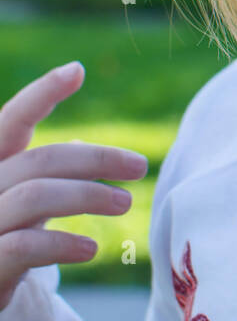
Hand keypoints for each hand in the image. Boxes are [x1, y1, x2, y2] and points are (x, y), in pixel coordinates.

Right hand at [0, 62, 147, 310]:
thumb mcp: (19, 210)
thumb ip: (41, 179)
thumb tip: (83, 147)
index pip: (9, 122)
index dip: (39, 94)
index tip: (76, 71)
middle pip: (40, 159)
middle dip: (95, 158)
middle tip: (140, 166)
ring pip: (35, 196)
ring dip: (88, 195)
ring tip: (126, 202)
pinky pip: (24, 246)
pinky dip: (63, 243)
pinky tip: (91, 248)